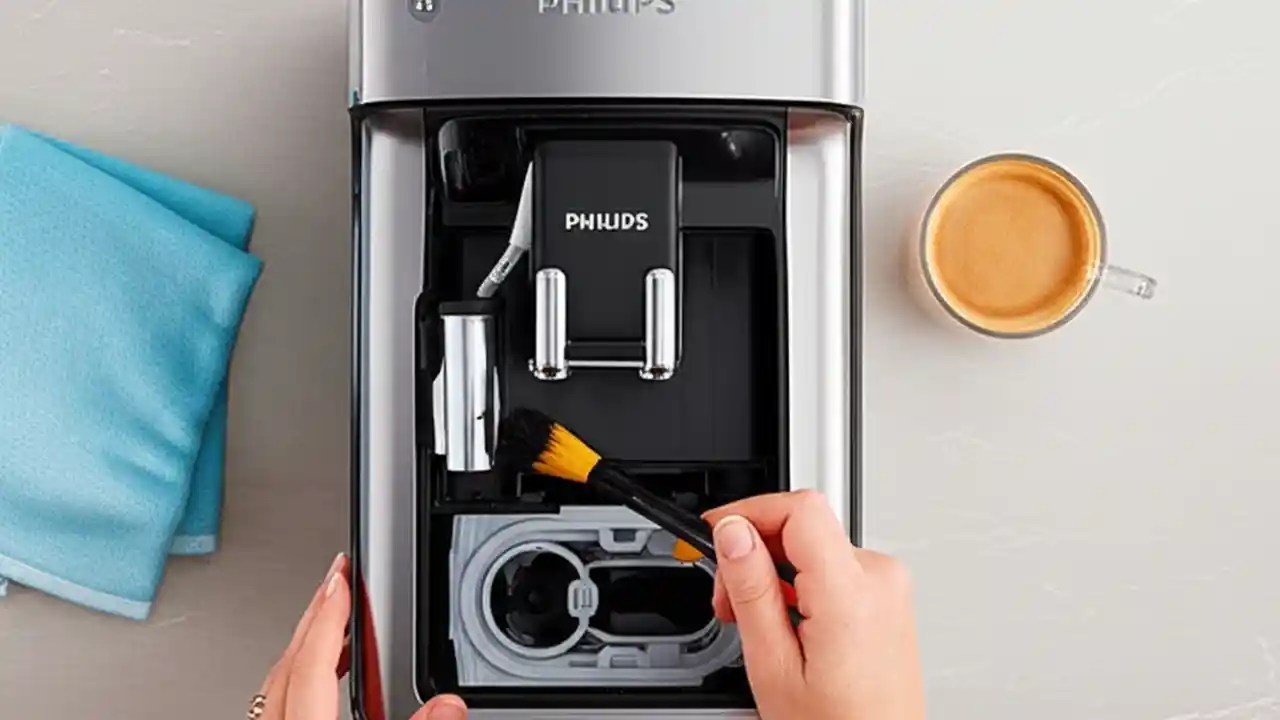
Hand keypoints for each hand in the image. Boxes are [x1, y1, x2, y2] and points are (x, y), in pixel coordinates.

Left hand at [256, 554, 468, 718]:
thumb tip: (450, 705)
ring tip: (331, 616)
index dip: (330, 615)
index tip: (343, 578)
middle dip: (316, 613)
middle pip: (289, 662)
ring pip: (275, 680)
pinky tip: (320, 675)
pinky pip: (275, 702)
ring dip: (304, 643)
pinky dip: (297, 675)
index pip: (313, 662)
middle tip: (336, 577)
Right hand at [704, 492, 925, 719]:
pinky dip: (801, 582)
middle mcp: (879, 579)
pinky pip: (834, 566)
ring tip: (754, 618)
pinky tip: (784, 620)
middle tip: (726, 597)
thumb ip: (751, 591)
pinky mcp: (887, 597)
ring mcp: (889, 587)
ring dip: (775, 570)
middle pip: (802, 526)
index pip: (799, 509)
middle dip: (754, 551)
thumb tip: (732, 534)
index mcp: (850, 594)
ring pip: (813, 546)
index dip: (749, 511)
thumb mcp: (774, 666)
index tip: (717, 530)